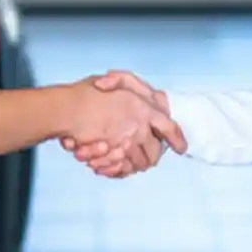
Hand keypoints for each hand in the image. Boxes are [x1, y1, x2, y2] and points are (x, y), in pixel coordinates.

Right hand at [63, 75, 184, 177]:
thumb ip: (137, 89)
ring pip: (140, 163)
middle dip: (152, 156)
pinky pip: (123, 168)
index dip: (177, 139)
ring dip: (137, 164)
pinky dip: (121, 170)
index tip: (182, 147)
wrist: (69, 108)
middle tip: (148, 157)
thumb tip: (155, 98)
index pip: (169, 127)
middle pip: (155, 151)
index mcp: (144, 109)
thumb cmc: (90, 92)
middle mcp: (139, 128)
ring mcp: (126, 143)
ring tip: (132, 162)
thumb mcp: (118, 81)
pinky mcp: (112, 154)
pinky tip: (117, 165)